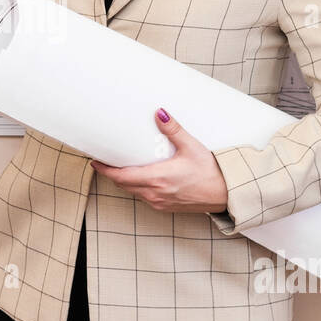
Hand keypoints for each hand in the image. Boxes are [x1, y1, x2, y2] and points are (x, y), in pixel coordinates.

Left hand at [90, 108, 230, 214]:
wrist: (226, 194)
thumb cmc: (211, 172)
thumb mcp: (191, 147)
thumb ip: (173, 130)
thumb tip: (159, 113)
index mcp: (157, 179)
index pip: (121, 177)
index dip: (105, 170)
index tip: (95, 161)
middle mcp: (155, 194)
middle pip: (124, 185)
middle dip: (112, 174)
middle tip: (104, 161)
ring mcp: (160, 203)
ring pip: (133, 192)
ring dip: (125, 181)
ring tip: (120, 168)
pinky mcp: (166, 207)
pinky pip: (144, 197)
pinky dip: (137, 188)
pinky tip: (141, 178)